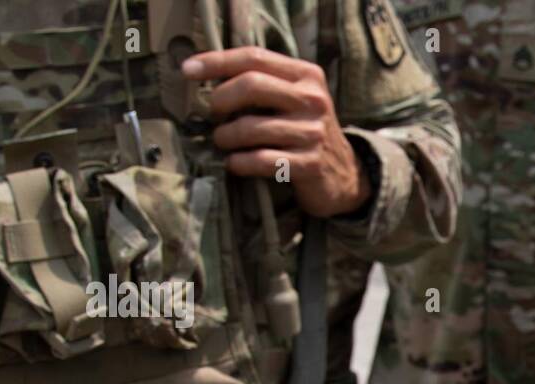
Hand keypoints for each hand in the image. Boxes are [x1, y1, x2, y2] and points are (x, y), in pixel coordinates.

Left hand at [183, 47, 370, 217]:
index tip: (188, 70)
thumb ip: (264, 82)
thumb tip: (207, 75)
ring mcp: (312, 133)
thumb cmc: (306, 132)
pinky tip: (235, 163)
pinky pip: (260, 159)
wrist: (346, 175)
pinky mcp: (309, 164)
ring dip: (225, 137)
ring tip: (223, 142)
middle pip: (252, 85)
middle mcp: (312, 100)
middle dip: (220, 100)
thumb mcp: (295, 99)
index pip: (255, 57)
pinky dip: (239, 163)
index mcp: (307, 76)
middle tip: (213, 114)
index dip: (217, 62)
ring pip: (250, 127)